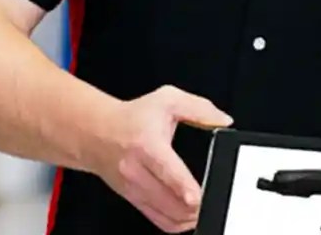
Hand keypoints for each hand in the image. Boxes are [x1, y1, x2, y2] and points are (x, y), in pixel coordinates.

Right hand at [89, 85, 233, 232]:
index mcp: (147, 145)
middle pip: (170, 201)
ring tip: (205, 207)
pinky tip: (190, 214)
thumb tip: (223, 120)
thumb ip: (198, 108)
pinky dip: (179, 223)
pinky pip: (160, 222)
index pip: (166, 170)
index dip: (184, 187)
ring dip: (190, 217)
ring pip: (167, 215)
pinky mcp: (134, 201)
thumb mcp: (167, 99)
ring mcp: (134, 190)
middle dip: (196, 206)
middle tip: (214, 199)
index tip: (197, 197)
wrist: (97, 132)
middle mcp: (137, 171)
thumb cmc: (132, 118)